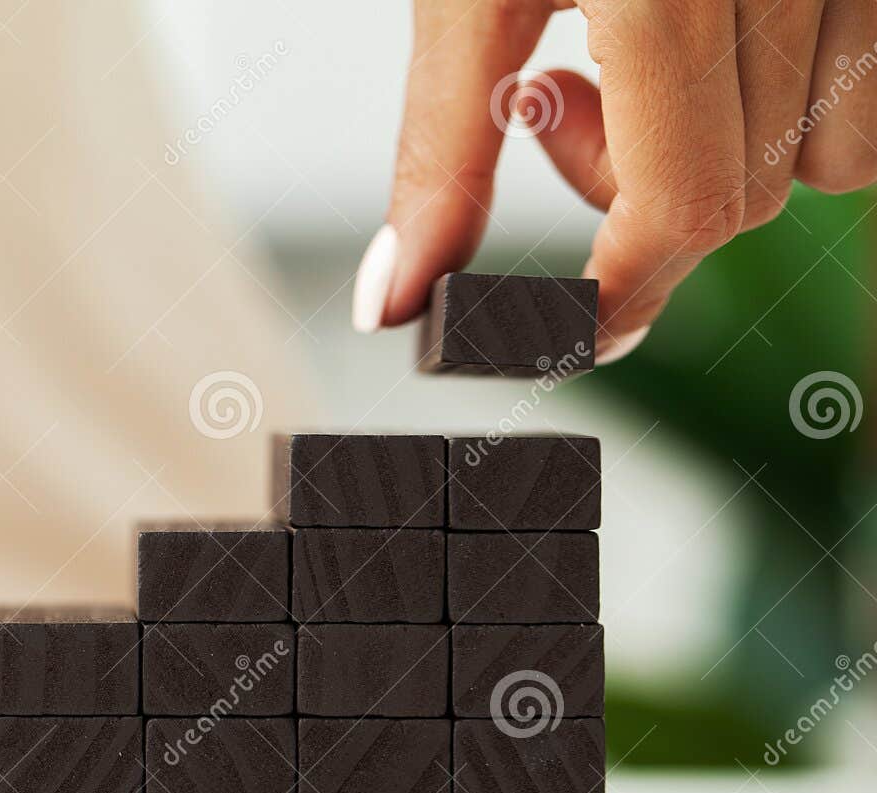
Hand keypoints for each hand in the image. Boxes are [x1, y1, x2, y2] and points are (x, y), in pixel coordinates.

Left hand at [353, 0, 876, 362]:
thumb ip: (440, 149)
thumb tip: (401, 297)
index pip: (686, 209)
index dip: (619, 291)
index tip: (568, 323)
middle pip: (747, 197)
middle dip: (637, 202)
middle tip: (555, 105)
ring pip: (828, 155)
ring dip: (725, 153)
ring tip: (641, 53)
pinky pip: (871, 84)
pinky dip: (796, 98)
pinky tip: (721, 30)